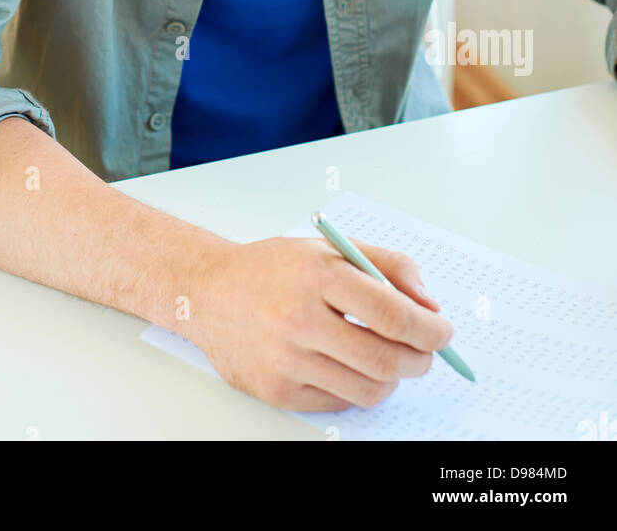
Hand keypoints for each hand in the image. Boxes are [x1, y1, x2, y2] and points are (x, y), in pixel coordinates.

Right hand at [188, 234, 453, 411]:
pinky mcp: (276, 391)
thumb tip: (429, 305)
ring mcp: (285, 359)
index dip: (430, 328)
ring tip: (389, 360)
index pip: (392, 313)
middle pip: (386, 359)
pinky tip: (348, 366)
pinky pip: (338, 403)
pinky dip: (355, 388)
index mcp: (317, 274)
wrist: (207, 292)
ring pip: (367, 390)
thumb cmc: (273, 269)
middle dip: (420, 360)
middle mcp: (299, 318)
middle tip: (425, 353)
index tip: (443, 331)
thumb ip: (387, 265)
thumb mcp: (329, 248)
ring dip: (392, 379)